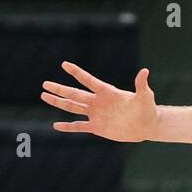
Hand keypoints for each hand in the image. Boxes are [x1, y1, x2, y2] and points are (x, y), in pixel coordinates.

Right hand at [42, 63, 158, 141]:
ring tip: (44, 96)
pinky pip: (80, 126)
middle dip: (60, 89)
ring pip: (73, 107)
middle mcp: (98, 102)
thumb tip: (145, 71)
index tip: (64, 64)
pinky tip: (56, 126)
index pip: (88, 80)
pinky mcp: (98, 127)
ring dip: (59, 103)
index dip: (77, 73)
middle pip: (75, 94)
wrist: (146, 126)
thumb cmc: (147, 109)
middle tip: (44, 84)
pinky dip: (69, 127)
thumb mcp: (145, 97)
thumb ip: (141, 85)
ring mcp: (96, 114)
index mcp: (107, 92)